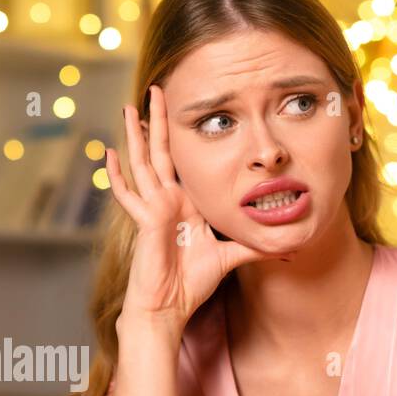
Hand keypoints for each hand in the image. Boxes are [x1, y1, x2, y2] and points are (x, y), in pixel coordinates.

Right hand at [106, 84, 274, 342]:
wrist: (168, 307)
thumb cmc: (190, 284)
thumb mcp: (230, 256)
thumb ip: (253, 246)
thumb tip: (288, 246)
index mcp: (185, 204)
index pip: (182, 162)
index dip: (181, 136)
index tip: (183, 109)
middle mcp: (167, 201)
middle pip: (161, 152)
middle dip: (159, 120)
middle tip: (156, 88)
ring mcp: (153, 209)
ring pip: (143, 163)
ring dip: (136, 135)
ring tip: (129, 108)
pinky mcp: (146, 222)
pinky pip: (128, 195)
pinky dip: (117, 175)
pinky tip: (109, 154)